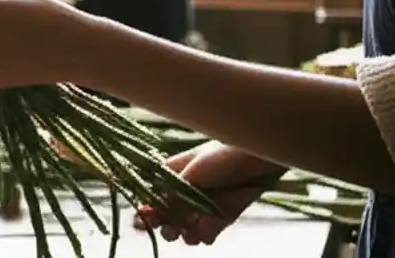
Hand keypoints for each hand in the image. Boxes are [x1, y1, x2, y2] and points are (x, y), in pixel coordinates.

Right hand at [134, 141, 284, 244]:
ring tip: (187, 230)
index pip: (150, 198)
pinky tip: (208, 225)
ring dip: (183, 234)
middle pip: (164, 219)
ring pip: (183, 231)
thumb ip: (169, 196)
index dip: (145, 211)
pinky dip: (205, 233)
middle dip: (165, 227)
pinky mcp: (219, 219)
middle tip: (169, 229)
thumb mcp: (188, 175)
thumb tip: (148, 212)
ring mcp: (200, 208)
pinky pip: (205, 235)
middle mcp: (182, 194)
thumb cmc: (217, 158)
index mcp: (169, 177)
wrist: (253, 162)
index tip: (142, 221)